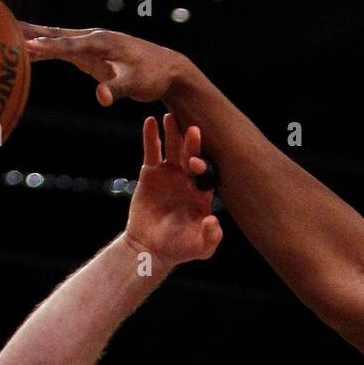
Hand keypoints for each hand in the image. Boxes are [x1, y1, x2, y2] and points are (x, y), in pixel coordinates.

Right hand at [18, 25, 184, 105]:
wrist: (167, 69)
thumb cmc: (152, 76)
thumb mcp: (136, 85)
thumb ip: (117, 89)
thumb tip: (101, 97)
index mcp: (102, 43)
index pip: (69, 44)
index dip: (48, 46)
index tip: (26, 46)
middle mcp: (93, 38)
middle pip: (56, 34)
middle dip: (30, 32)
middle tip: (3, 28)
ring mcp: (90, 44)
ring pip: (56, 38)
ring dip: (32, 36)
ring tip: (5, 34)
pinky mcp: (90, 54)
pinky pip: (62, 48)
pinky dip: (44, 49)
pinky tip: (27, 52)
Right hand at [124, 114, 221, 267]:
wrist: (151, 248)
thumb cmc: (180, 248)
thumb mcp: (200, 248)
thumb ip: (210, 237)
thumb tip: (214, 222)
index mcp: (203, 192)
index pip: (205, 175)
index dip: (201, 167)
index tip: (196, 162)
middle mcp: (189, 178)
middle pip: (190, 156)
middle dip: (191, 144)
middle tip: (192, 128)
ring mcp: (170, 173)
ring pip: (172, 148)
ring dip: (172, 132)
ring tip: (170, 116)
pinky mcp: (151, 172)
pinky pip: (152, 151)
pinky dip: (151, 136)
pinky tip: (150, 121)